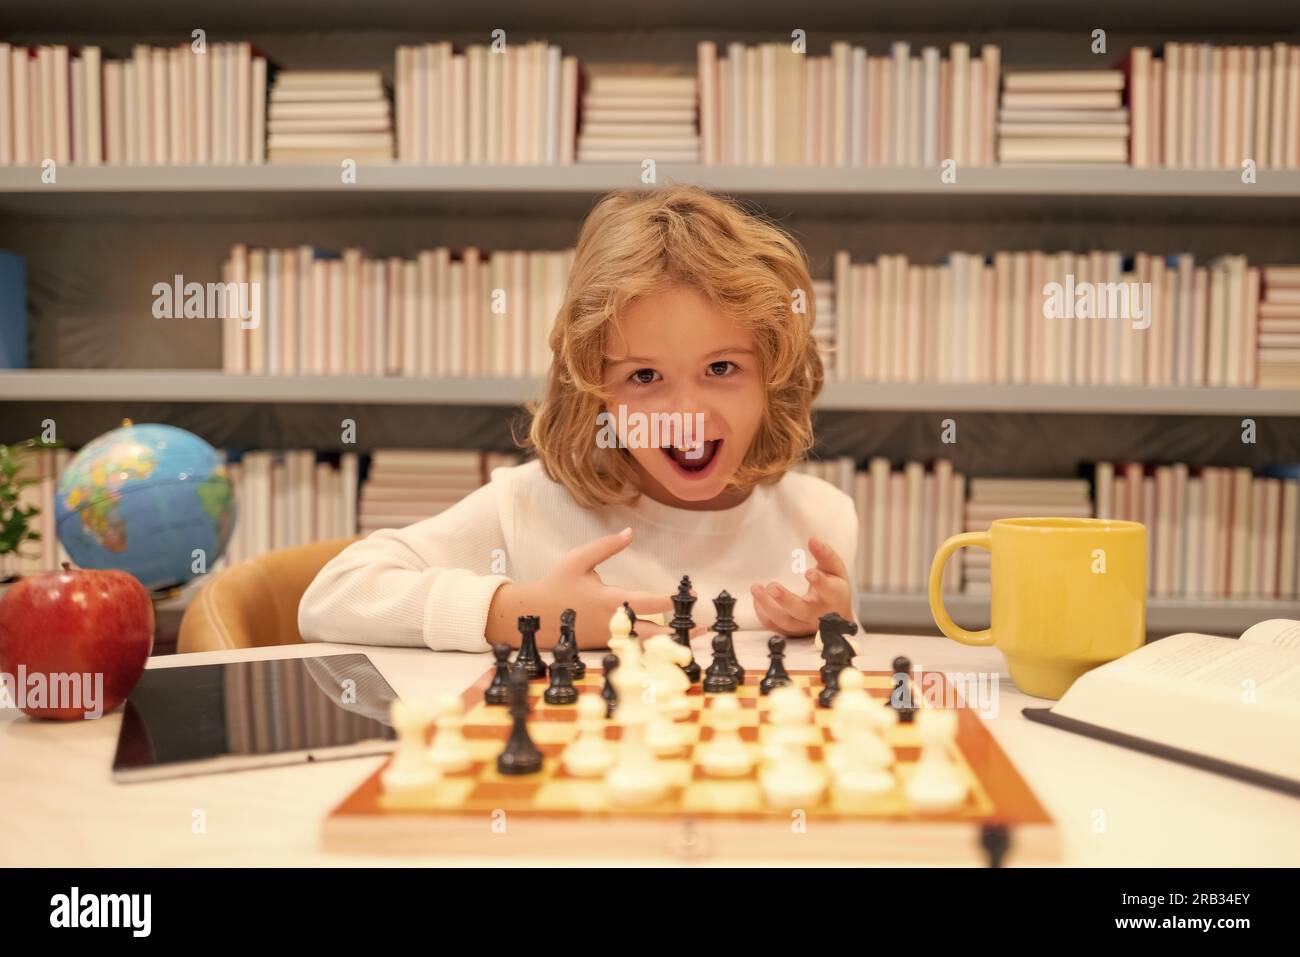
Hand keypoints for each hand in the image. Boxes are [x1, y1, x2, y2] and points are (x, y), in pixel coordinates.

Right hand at [486, 527, 677, 648]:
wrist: (530, 615)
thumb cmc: (556, 584)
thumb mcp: (579, 559)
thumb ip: (606, 547)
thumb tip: (630, 532)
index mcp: (611, 601)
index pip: (650, 602)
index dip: (674, 600)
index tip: (692, 595)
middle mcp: (613, 624)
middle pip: (655, 633)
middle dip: (681, 631)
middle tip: (704, 628)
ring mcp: (609, 640)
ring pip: (645, 647)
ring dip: (669, 644)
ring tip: (693, 641)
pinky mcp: (603, 648)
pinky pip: (632, 651)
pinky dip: (651, 651)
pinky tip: (668, 649)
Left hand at [750, 537, 853, 637]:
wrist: (835, 618)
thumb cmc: (834, 588)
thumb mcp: (835, 570)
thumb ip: (826, 555)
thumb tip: (813, 540)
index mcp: (834, 597)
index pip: (830, 591)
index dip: (820, 583)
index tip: (809, 572)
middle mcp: (819, 614)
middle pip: (802, 611)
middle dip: (786, 600)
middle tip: (772, 587)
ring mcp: (804, 625)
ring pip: (785, 621)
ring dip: (768, 606)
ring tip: (756, 588)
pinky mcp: (791, 631)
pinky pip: (774, 626)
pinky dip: (763, 613)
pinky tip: (757, 599)